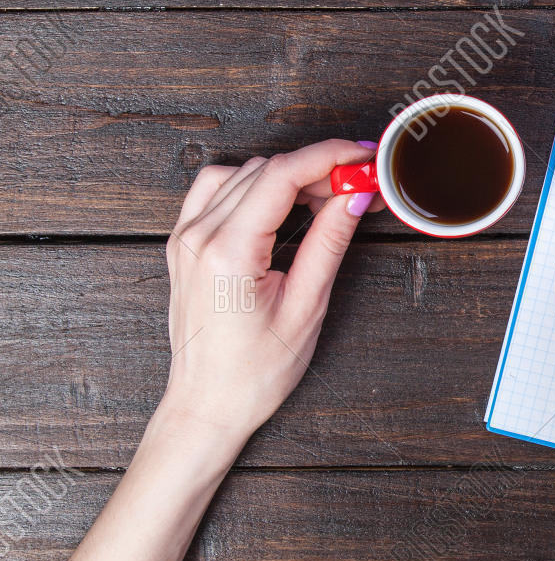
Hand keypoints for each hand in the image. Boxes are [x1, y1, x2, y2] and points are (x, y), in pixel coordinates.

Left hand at [158, 139, 378, 465]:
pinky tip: (282, 204)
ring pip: (243, 173)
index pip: (282, 175)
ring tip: (325, 200)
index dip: (330, 156)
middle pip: (266, 169)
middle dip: (318, 168)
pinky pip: (217, 189)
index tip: (365, 157)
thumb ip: (329, 242)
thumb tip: (354, 197)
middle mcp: (199, 236)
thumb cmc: (254, 371)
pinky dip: (255, 185)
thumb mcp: (307, 306)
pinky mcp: (184, 243)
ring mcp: (185, 237)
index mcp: (228, 252)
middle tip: (360, 186)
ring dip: (288, 176)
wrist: (208, 403)